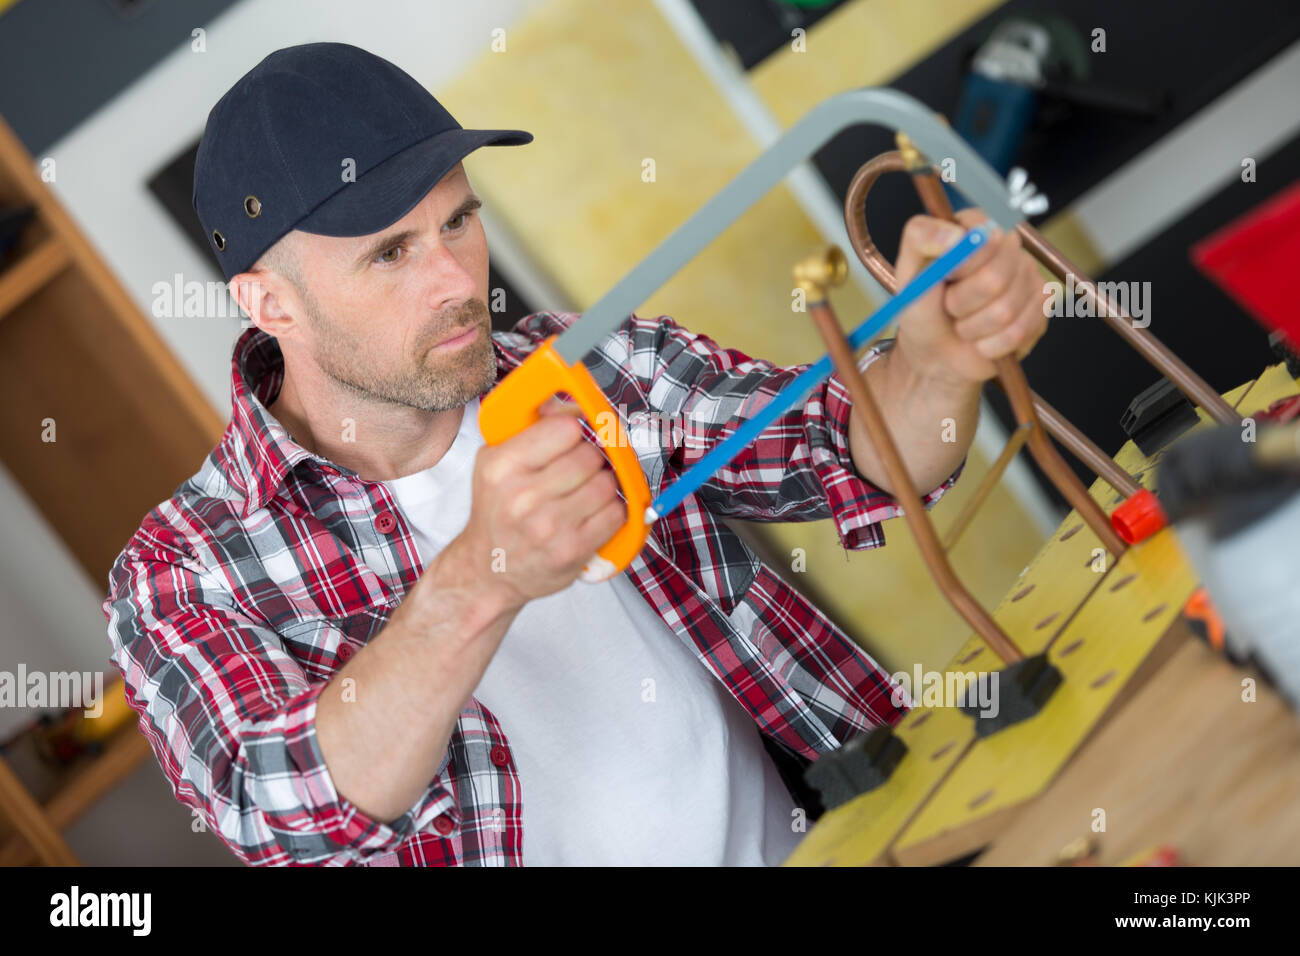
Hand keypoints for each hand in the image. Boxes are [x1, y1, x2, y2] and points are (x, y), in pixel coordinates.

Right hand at [449, 397, 624, 610]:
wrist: (488, 570)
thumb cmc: (497, 512)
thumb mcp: (495, 462)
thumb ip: (531, 428)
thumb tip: (573, 405)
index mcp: (501, 466)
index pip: (565, 428)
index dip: (575, 429)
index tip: (574, 437)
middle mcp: (522, 496)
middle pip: (590, 455)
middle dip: (591, 459)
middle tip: (579, 470)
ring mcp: (549, 527)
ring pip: (607, 484)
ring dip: (604, 486)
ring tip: (584, 493)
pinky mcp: (572, 550)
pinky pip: (615, 515)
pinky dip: (611, 512)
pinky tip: (591, 514)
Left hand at [891, 208, 1051, 386]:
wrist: (936, 353)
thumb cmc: (923, 309)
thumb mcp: (909, 272)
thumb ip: (922, 239)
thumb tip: (956, 234)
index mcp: (974, 227)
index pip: (984, 233)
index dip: (962, 264)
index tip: (945, 277)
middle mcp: (1007, 245)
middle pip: (995, 277)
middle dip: (961, 302)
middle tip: (949, 306)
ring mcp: (1028, 273)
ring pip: (1005, 310)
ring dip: (973, 327)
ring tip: (964, 324)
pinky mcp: (1042, 305)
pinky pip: (1019, 330)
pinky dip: (990, 344)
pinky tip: (982, 340)